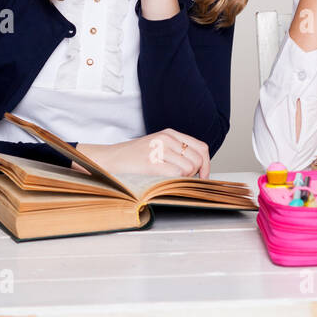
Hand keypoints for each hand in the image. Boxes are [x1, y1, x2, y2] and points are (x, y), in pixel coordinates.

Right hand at [75, 129, 210, 178]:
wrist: (110, 159)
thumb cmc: (134, 157)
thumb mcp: (158, 146)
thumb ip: (177, 151)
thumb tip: (200, 167)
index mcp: (170, 133)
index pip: (201, 148)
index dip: (207, 164)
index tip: (203, 176)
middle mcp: (166, 138)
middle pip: (197, 160)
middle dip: (194, 174)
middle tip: (182, 180)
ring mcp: (159, 149)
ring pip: (189, 169)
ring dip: (183, 179)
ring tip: (168, 179)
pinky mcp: (152, 162)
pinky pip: (176, 175)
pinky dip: (175, 182)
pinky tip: (164, 182)